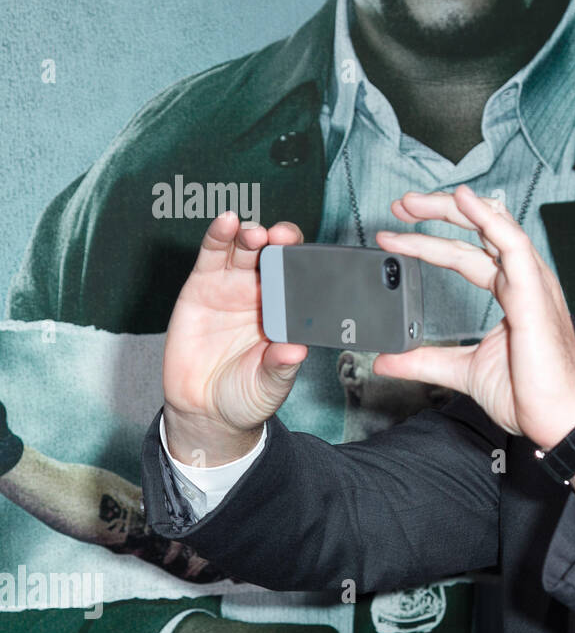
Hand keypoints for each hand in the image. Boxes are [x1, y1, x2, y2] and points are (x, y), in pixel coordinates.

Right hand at [161, 212, 306, 463]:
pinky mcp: (202, 285)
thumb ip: (280, 367)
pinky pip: (212, 255)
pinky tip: (226, 222)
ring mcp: (233, 287)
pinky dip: (219, 235)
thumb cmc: (246, 395)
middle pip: (276, 256)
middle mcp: (263, 295)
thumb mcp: (269, 385)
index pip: (303, 280)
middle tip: (283, 238)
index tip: (312, 259)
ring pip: (246, 249)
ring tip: (255, 233)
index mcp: (288, 313)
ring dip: (252, 234)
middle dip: (282, 241)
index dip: (307, 265)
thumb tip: (296, 351)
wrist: (205, 410)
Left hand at [371, 186, 574, 448]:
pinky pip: (512, 243)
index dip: (430, 241)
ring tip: (412, 203)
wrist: (557, 418)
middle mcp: (523, 280)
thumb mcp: (462, 371)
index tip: (394, 237)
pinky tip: (463, 202)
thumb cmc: (529, 395)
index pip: (466, 254)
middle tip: (399, 207)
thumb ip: (425, 360)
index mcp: (511, 293)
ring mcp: (532, 282)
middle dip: (436, 213)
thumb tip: (386, 360)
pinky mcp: (535, 291)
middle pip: (478, 231)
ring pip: (492, 227)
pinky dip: (488, 218)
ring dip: (451, 209)